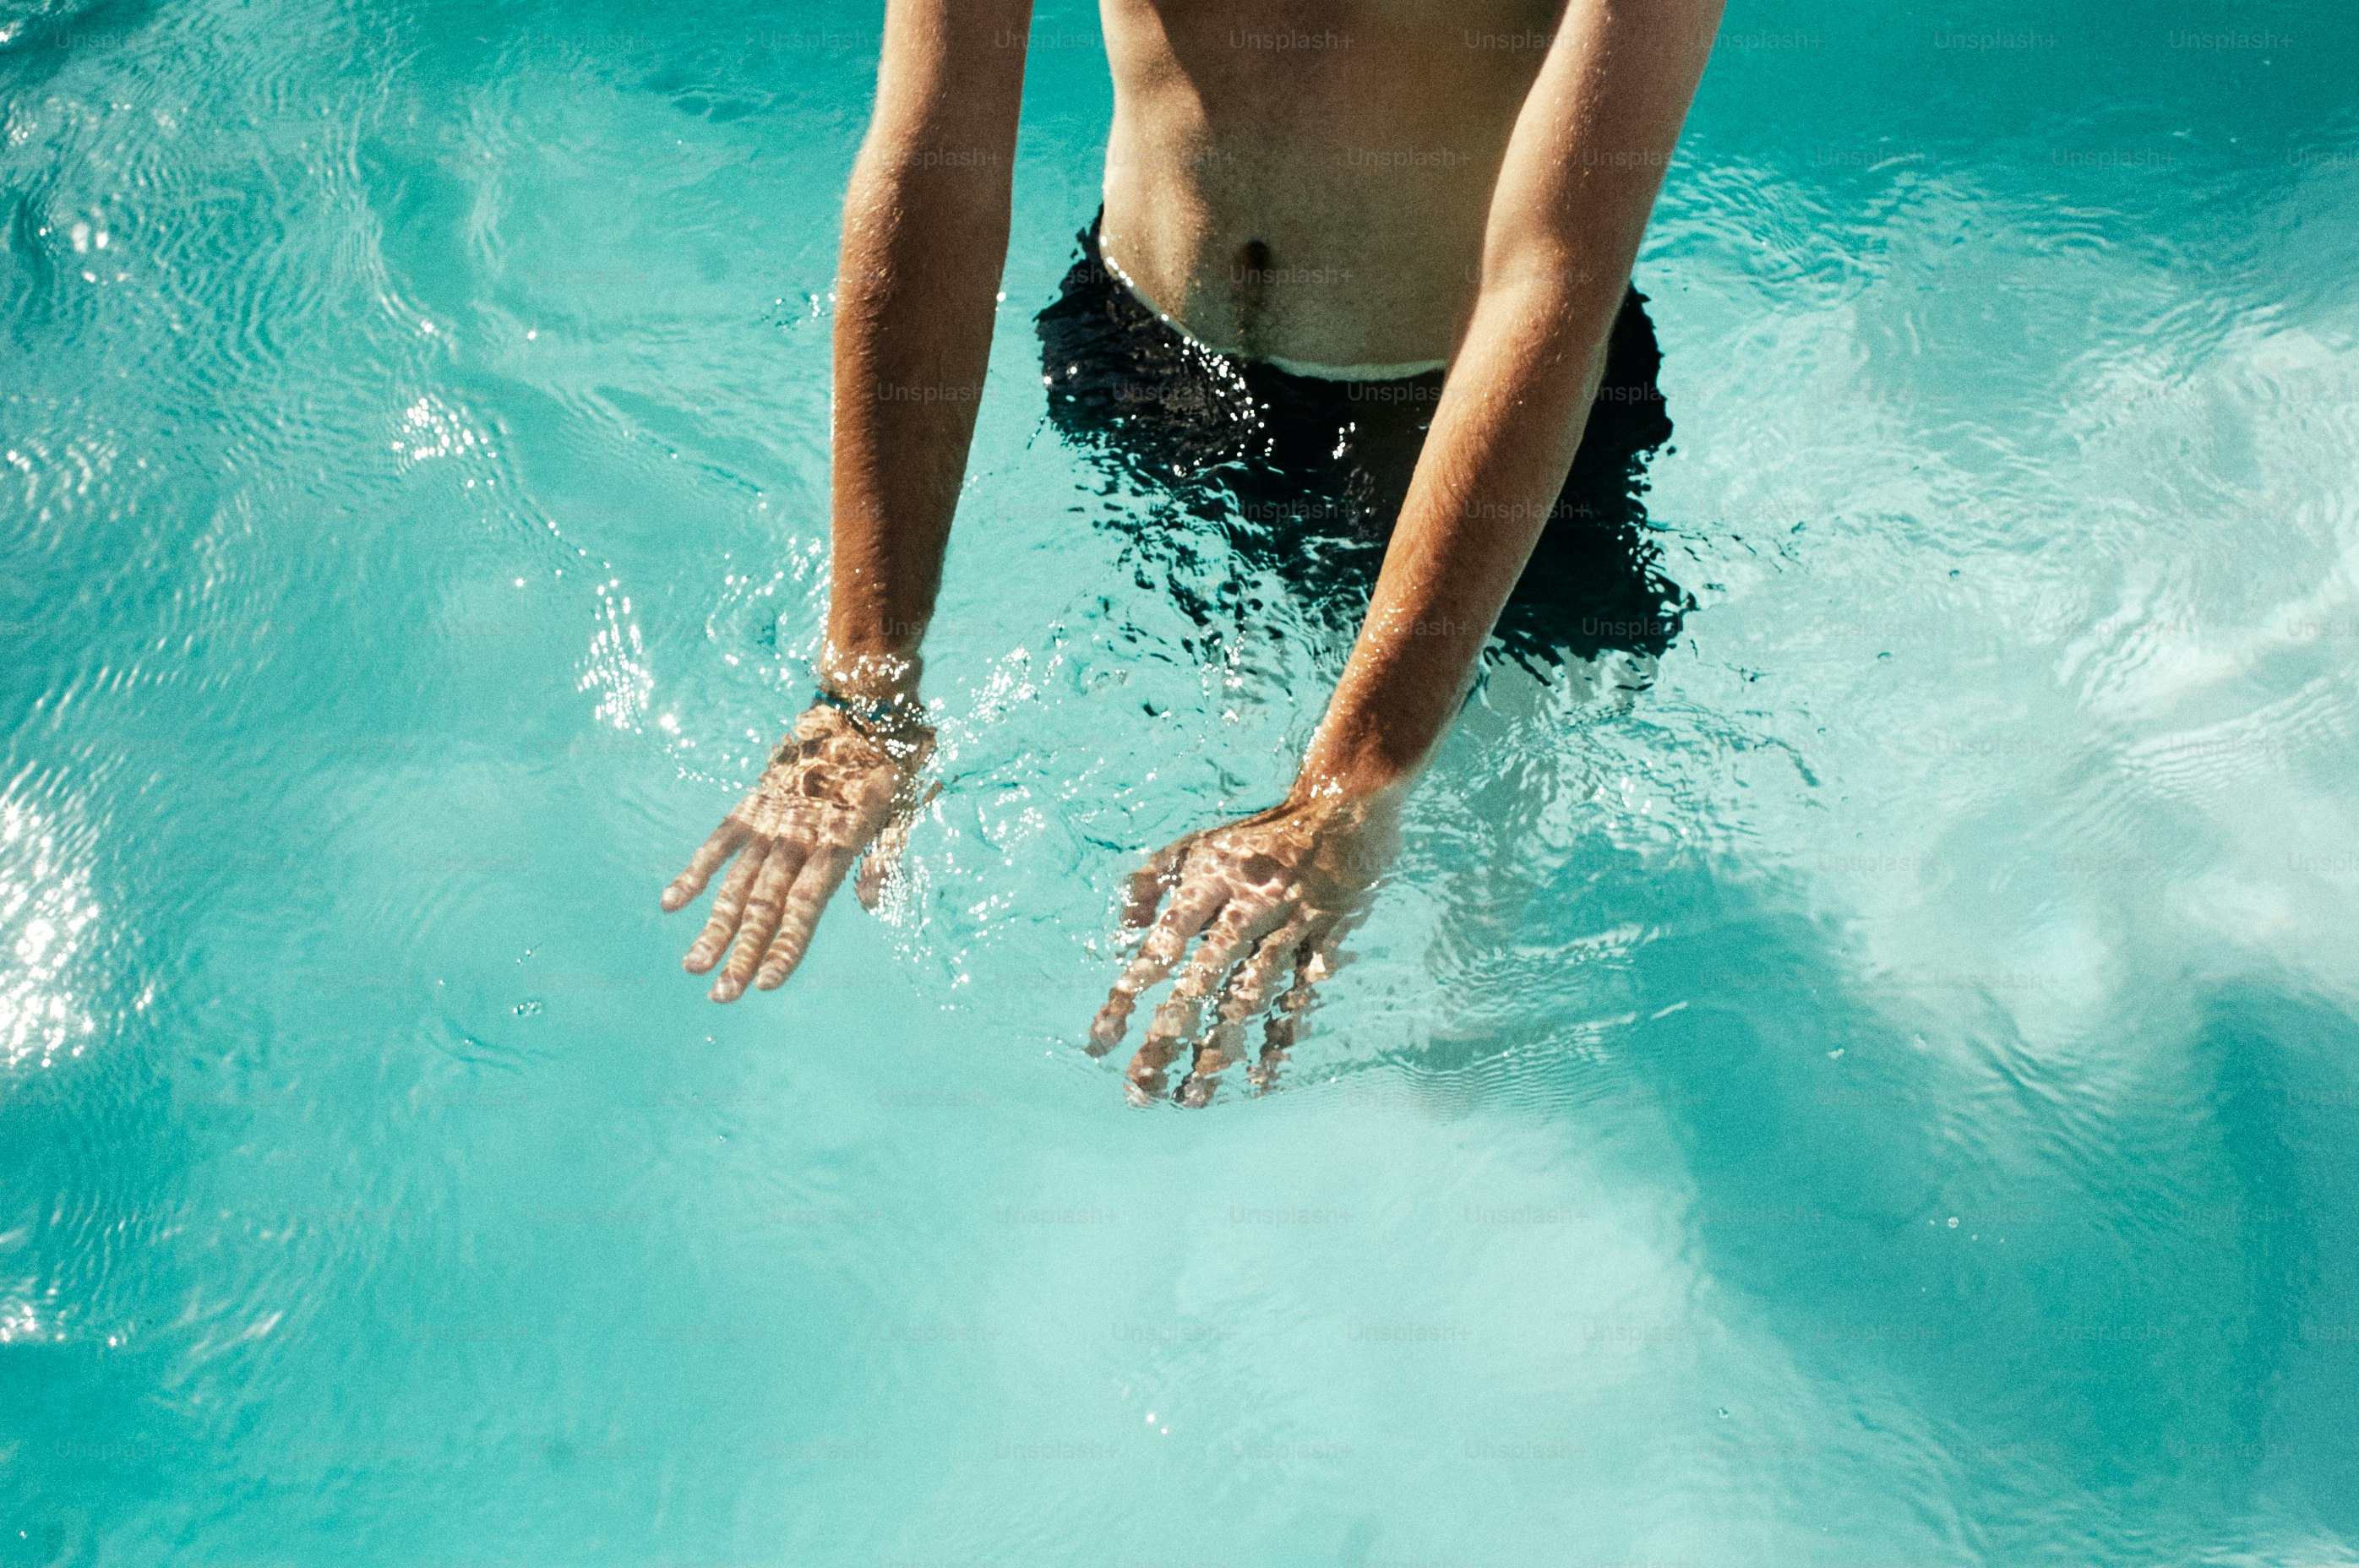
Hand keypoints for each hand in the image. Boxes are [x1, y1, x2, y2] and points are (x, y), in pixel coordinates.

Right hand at [661, 702, 931, 1000]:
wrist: (863, 697)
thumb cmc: (895, 757)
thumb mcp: (909, 806)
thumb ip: (887, 856)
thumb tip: (871, 905)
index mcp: (840, 840)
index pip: (806, 906)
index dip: (785, 946)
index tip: (766, 983)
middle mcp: (799, 834)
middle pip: (765, 905)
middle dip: (743, 953)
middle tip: (722, 997)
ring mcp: (771, 817)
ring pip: (737, 881)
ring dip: (715, 926)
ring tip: (694, 966)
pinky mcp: (754, 800)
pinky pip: (718, 840)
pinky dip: (695, 870)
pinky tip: (671, 903)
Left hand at [1090, 788, 1400, 1105]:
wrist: (1344, 805)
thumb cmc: (1258, 833)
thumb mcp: (1196, 843)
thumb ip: (1149, 881)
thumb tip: (1120, 936)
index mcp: (1212, 877)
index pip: (1163, 942)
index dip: (1130, 992)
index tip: (1101, 1041)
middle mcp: (1250, 902)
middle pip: (1202, 980)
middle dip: (1168, 1038)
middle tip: (1139, 1088)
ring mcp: (1292, 923)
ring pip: (1250, 997)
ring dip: (1218, 1051)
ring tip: (1189, 1098)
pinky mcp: (1327, 939)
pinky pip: (1298, 997)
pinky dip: (1278, 1039)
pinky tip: (1257, 1079)